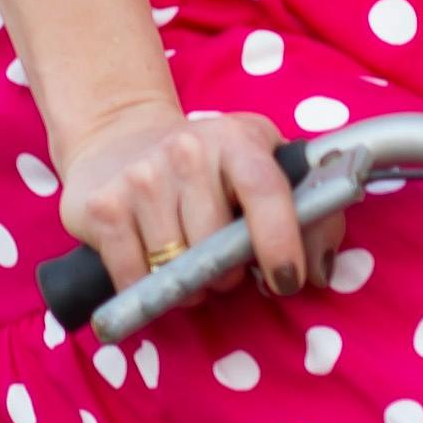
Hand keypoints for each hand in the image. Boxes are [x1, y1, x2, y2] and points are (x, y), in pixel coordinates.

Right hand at [53, 102, 326, 305]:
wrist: (118, 135)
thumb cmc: (206, 165)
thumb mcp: (261, 164)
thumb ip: (308, 212)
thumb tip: (320, 272)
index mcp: (237, 140)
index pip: (265, 191)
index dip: (280, 241)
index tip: (287, 281)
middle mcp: (185, 151)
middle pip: (216, 246)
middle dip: (224, 272)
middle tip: (218, 264)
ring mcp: (140, 177)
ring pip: (175, 267)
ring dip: (185, 283)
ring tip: (184, 260)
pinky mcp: (102, 206)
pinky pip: (133, 277)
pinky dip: (145, 288)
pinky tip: (150, 265)